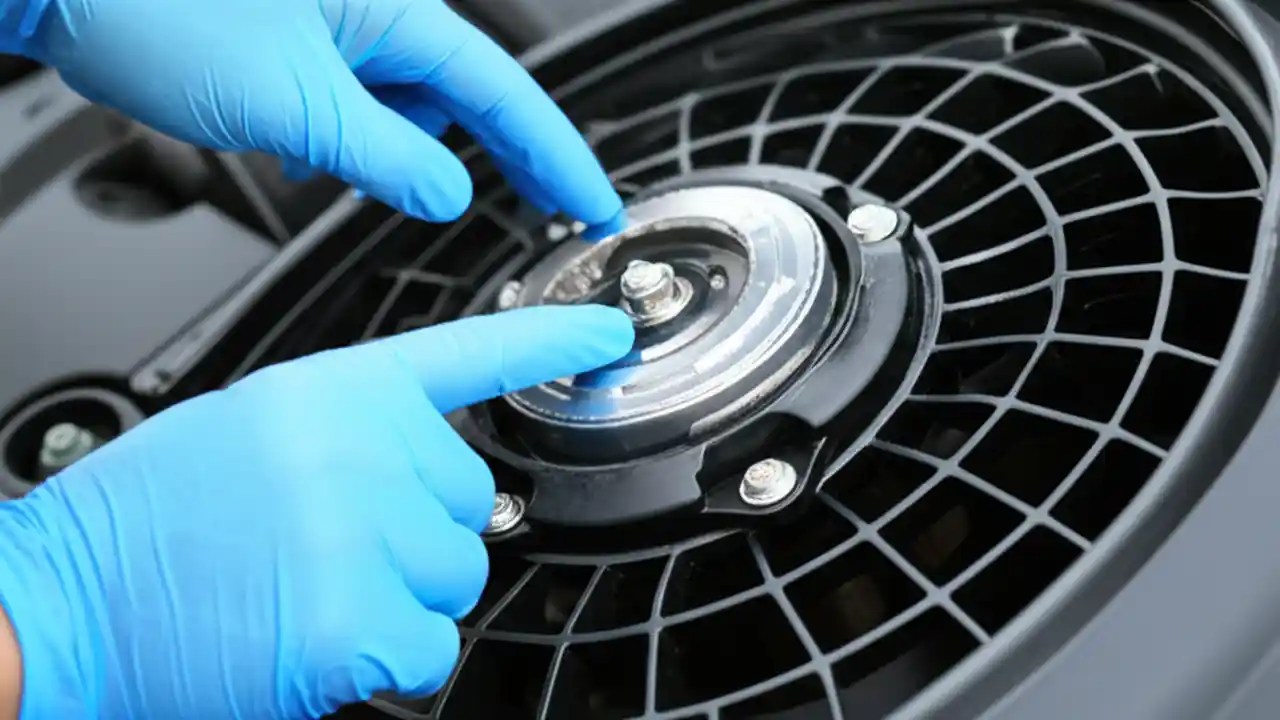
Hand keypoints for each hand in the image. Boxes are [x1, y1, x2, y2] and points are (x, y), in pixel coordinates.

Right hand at [0, 306, 633, 718]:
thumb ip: (361, 436)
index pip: (470, 354)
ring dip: (402, 597)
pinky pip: (433, 648)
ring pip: (460, 574)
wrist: (67, 601)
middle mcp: (363, 447)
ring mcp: (366, 530)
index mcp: (335, 390)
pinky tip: (315, 637)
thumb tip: (440, 474)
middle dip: (418, 533)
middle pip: (472, 499)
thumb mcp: (260, 431)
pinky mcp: (360, 620)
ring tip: (309, 589)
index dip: (553, 340)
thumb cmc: (155, 522)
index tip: (611, 333)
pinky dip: (386, 660)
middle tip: (324, 546)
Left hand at [2, 0, 623, 236]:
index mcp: (396, 13)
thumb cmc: (158, 9)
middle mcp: (375, 15)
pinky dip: (340, 141)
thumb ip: (387, 160)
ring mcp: (336, 30)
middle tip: (525, 216)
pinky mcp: (298, 49)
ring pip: (399, 110)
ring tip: (319, 160)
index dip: (559, 158)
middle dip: (473, 159)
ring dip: (382, 154)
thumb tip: (446, 195)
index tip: (595, 206)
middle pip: (460, 102)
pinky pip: (351, 105)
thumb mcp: (295, 107)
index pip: (506, 95)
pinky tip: (295, 148)